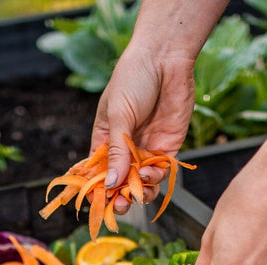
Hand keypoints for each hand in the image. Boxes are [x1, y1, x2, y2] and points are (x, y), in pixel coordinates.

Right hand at [91, 44, 194, 212]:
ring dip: (142, 189)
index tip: (101, 202)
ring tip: (142, 186)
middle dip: (121, 196)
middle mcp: (125, 147)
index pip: (98, 172)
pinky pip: (162, 171)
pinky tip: (154, 172)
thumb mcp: (118, 115)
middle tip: (123, 204)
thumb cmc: (133, 79)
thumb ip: (116, 151)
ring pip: (143, 181)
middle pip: (121, 181)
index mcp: (105, 138)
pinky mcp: (168, 146)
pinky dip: (158, 177)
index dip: (99, 189)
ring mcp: (147, 148)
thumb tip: (109, 184)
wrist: (165, 59)